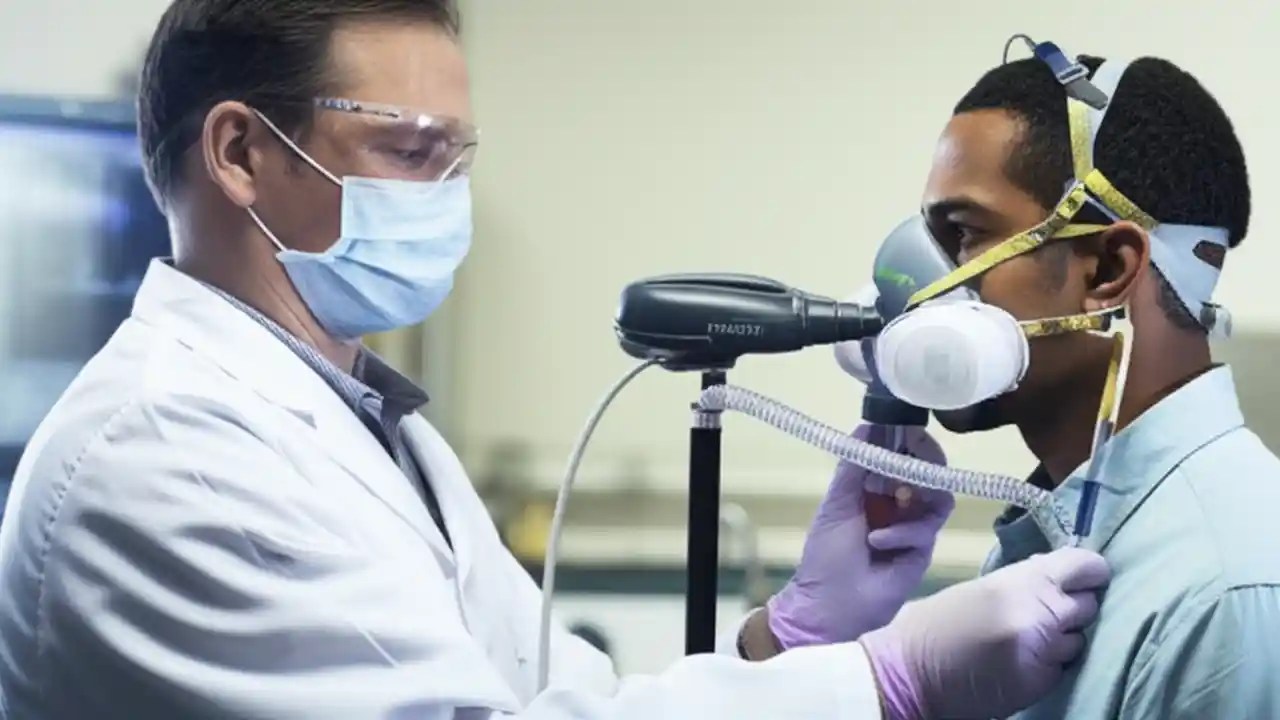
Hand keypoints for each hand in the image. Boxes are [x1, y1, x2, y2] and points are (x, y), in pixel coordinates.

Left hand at [765, 425, 953, 648]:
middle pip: (930, 473)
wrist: (831, 604)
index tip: (909, 428)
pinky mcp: (923, 552)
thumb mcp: (837, 504)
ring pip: (939, 498)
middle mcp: (900, 505)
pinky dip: (903, 532)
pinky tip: (877, 541)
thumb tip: (867, 425)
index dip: (909, 441)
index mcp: (876, 489)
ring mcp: (914, 527)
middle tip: (916, 454)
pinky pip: (926, 530)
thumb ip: (852, 465)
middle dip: (925, 461)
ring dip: (917, 495)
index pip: (903, 456)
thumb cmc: (827, 554)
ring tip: (897, 498)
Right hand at [859, 547, 1110, 719]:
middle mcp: (1040, 616)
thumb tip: (1054, 575)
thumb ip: (1022, 581)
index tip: (1087, 576)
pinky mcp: (1040, 685)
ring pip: (1078, 640)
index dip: (1090, 571)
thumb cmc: (934, 624)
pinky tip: (1022, 661)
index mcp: (1019, 582)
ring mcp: (1043, 653)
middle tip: (1050, 610)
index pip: (1084, 568)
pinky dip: (1049, 664)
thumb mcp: (980, 589)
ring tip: (1031, 639)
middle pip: (1088, 605)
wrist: (908, 674)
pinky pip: (1062, 667)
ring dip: (1063, 638)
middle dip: (1074, 607)